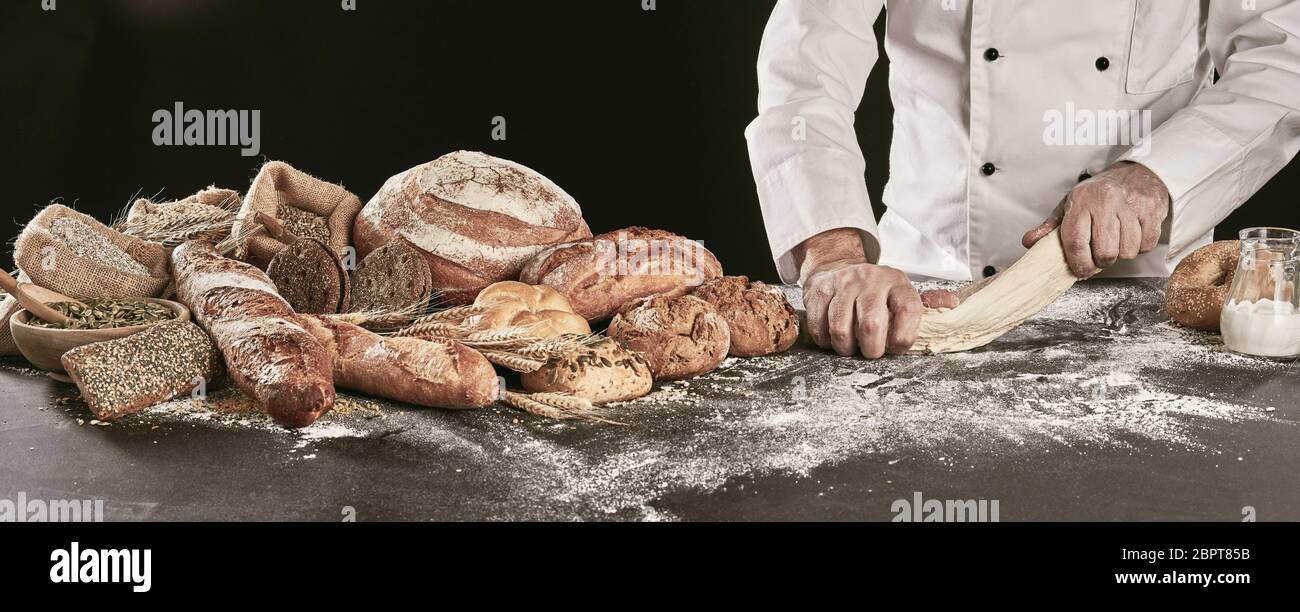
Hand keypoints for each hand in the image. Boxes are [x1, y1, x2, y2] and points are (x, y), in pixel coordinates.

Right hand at [795, 228, 956, 357]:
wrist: (838, 268)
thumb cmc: (875, 291)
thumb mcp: (903, 292)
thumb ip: (928, 303)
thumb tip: (953, 304)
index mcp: (898, 282)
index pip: (908, 309)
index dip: (904, 337)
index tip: (897, 347)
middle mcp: (872, 279)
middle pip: (871, 324)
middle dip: (872, 349)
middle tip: (871, 353)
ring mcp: (844, 283)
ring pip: (841, 328)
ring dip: (846, 348)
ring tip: (851, 348)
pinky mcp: (821, 289)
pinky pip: (819, 325)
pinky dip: (825, 340)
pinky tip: (832, 338)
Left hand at [1022, 162, 1169, 277]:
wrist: (1137, 173)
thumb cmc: (1099, 193)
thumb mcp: (1070, 205)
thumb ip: (1050, 227)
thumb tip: (1029, 242)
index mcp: (1081, 202)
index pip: (1076, 243)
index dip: (1078, 264)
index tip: (1081, 271)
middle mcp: (1106, 202)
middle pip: (1105, 252)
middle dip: (1102, 261)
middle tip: (1101, 254)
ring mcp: (1131, 206)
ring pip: (1127, 252)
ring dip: (1122, 253)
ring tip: (1117, 241)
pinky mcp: (1152, 211)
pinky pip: (1147, 245)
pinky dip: (1140, 246)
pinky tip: (1133, 235)